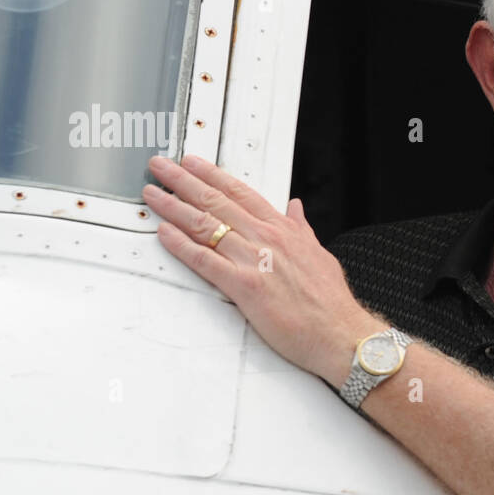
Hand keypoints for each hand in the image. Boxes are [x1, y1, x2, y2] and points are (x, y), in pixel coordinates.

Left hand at [144, 155, 376, 386]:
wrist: (340, 332)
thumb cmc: (331, 301)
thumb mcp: (319, 253)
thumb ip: (302, 228)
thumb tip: (295, 208)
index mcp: (283, 229)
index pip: (241, 192)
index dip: (212, 174)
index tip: (192, 162)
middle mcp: (266, 238)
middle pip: (216, 201)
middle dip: (183, 180)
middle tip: (160, 167)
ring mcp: (254, 260)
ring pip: (205, 225)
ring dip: (173, 207)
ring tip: (153, 194)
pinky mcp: (244, 286)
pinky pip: (205, 260)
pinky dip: (181, 245)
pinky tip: (165, 233)